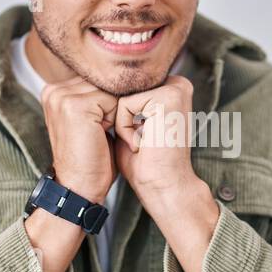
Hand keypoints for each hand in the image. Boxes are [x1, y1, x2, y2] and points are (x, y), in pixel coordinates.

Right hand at [40, 76, 118, 201]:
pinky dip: (118, 118)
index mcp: (54, 91)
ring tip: (106, 133)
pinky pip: (113, 99)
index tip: (111, 121)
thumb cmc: (90, 159)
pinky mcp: (75, 106)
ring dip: (116, 111)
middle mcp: (54, 90)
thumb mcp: (92, 122)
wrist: (78, 187)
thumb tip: (124, 79)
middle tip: (108, 130)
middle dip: (115, 104)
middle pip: (103, 81)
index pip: (97, 79)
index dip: (111, 100)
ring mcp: (62, 97)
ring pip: (110, 90)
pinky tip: (107, 135)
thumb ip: (98, 99)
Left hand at [112, 75, 200, 204]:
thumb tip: (96, 85)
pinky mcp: (167, 96)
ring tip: (141, 142)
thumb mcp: (129, 124)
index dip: (118, 114)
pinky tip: (141, 143)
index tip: (138, 138)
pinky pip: (124, 104)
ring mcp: (174, 88)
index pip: (125, 88)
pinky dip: (125, 128)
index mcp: (169, 88)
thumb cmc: (145, 163)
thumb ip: (121, 101)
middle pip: (122, 89)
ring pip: (121, 96)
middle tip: (140, 143)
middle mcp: (176, 84)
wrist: (161, 186)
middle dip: (120, 118)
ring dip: (122, 124)